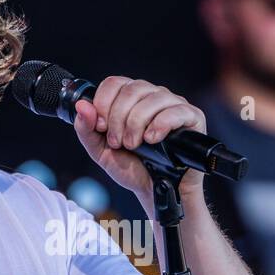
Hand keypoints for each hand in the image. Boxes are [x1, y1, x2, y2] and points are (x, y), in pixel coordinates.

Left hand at [72, 77, 206, 205]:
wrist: (155, 190)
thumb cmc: (132, 168)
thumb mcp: (101, 151)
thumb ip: (86, 130)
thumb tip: (81, 106)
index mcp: (130, 99)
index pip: (114, 83)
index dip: (103, 104)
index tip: (101, 128)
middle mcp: (152, 96)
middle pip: (132, 89)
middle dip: (118, 118)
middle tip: (117, 142)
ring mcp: (173, 105)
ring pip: (152, 98)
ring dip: (136, 124)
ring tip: (134, 145)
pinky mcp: (192, 117)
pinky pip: (176, 110)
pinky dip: (160, 125)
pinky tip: (153, 139)